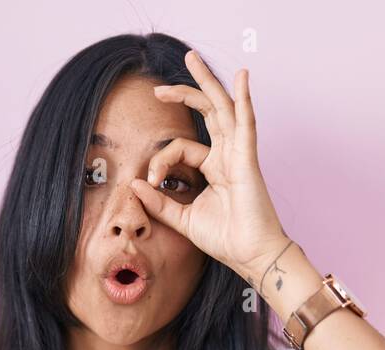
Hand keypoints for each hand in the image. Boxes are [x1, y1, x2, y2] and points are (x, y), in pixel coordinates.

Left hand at [130, 49, 291, 284]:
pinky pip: (245, 123)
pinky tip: (241, 76)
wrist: (250, 256)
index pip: (181, 148)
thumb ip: (159, 202)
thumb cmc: (225, 239)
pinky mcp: (247, 160)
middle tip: (160, 85)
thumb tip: (134, 183)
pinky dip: (243, 98)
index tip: (152, 181)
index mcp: (214, 168)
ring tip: (192, 58)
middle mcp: (227, 156)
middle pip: (206, 113)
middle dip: (185, 92)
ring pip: (222, 108)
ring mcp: (239, 155)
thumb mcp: (182, 219)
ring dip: (207, 82)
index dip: (161, 159)